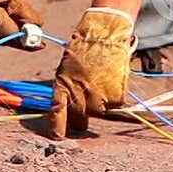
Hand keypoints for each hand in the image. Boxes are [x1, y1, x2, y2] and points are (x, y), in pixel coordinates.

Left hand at [48, 7, 135, 138]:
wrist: (104, 35)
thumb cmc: (84, 48)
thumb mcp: (67, 67)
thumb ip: (67, 86)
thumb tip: (68, 103)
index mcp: (63, 85)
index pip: (57, 111)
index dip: (57, 126)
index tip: (57, 137)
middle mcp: (79, 94)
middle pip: (79, 117)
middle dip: (81, 117)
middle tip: (86, 106)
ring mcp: (98, 98)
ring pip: (98, 112)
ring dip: (99, 103)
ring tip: (101, 83)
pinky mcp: (115, 97)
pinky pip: (114, 105)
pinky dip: (114, 97)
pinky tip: (112, 81)